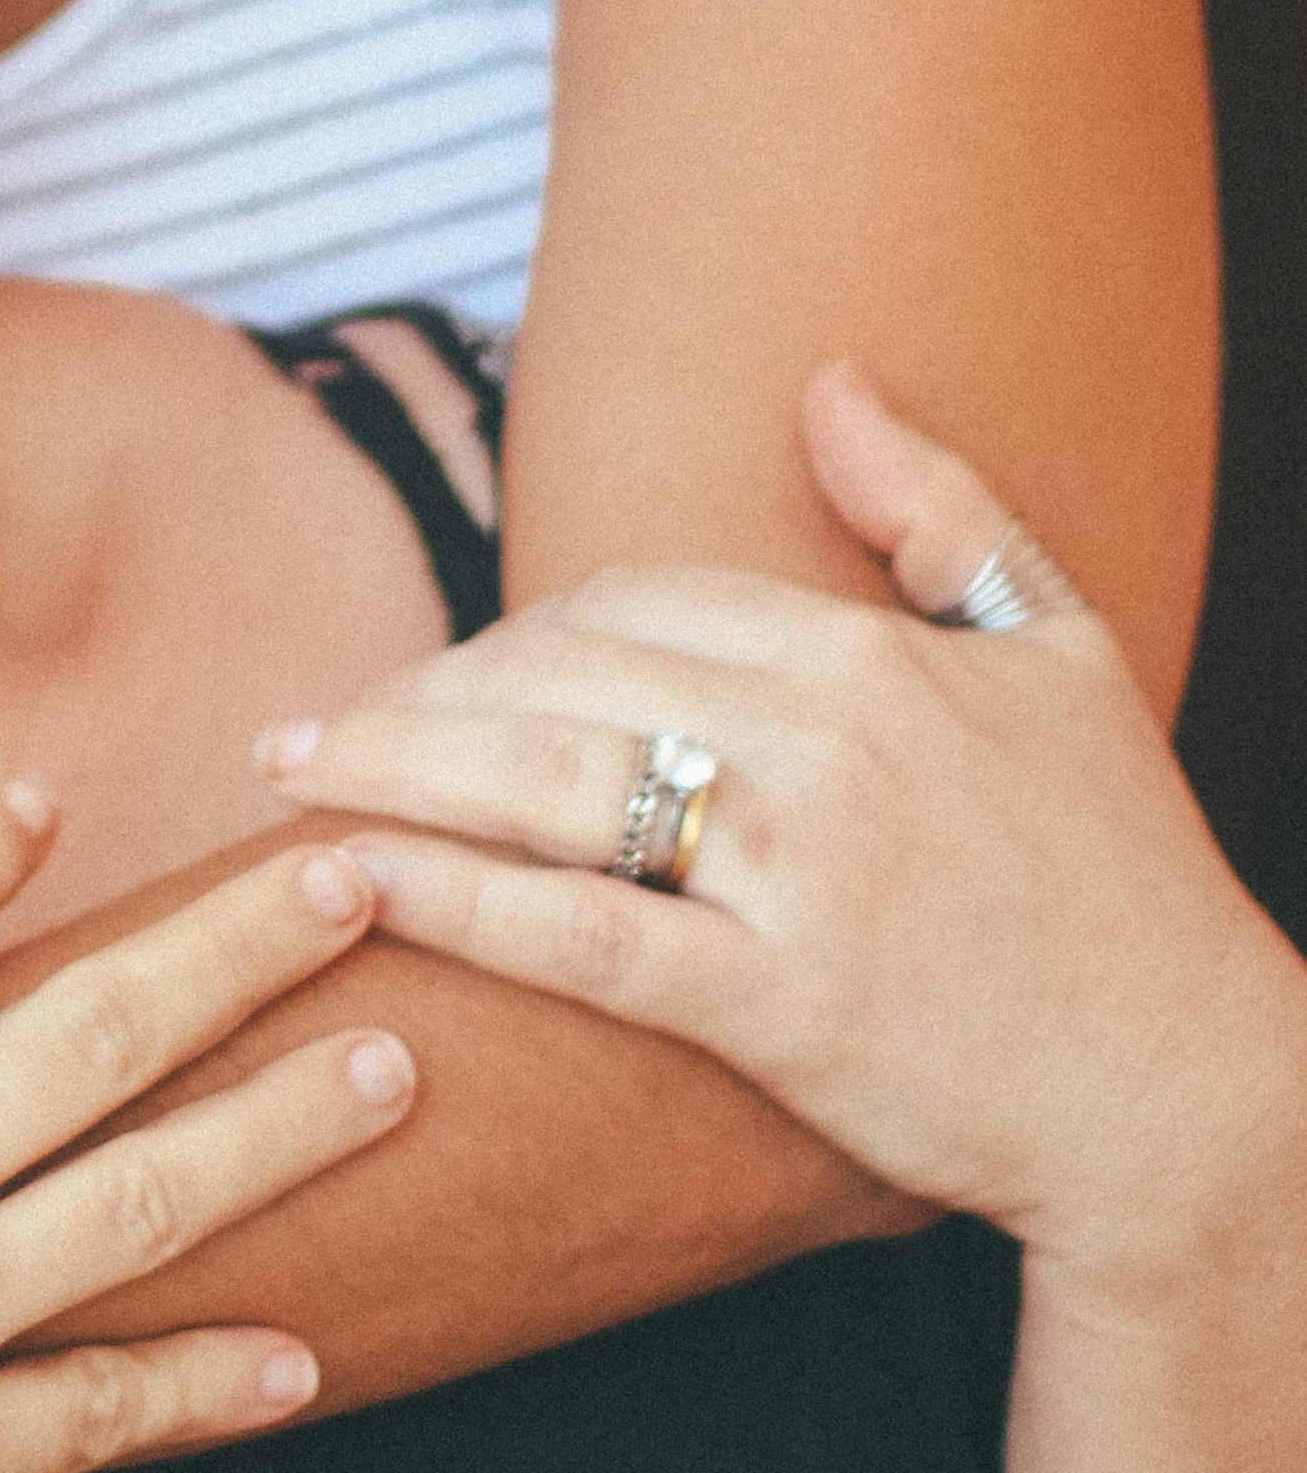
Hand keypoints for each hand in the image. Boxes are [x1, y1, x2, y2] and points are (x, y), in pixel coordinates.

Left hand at [260, 364, 1306, 1301]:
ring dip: (385, 766)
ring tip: (281, 769)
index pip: (622, 600)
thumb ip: (940, 511)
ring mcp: (803, 876)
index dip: (508, 635)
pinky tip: (351, 874)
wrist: (1191, 1093)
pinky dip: (452, 899)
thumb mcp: (1062, 654)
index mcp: (867, 651)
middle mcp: (826, 742)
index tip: (440, 675)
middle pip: (554, 676)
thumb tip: (829, 379)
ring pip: (540, 784)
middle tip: (319, 725)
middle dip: (416, 693)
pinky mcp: (784, 1010)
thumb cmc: (1123, 877)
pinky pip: (579, 936)